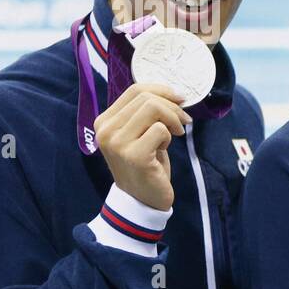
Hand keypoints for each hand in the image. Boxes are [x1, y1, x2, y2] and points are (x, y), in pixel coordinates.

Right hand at [94, 83, 189, 210]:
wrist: (143, 198)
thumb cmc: (146, 164)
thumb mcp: (141, 133)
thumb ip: (146, 113)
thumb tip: (173, 93)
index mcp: (105, 121)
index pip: (135, 90)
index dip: (162, 90)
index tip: (179, 100)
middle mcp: (106, 130)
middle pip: (145, 97)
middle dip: (172, 106)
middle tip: (183, 121)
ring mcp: (117, 143)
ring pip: (153, 108)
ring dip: (172, 118)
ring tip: (176, 133)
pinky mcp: (133, 155)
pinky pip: (160, 129)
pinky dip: (169, 135)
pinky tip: (165, 148)